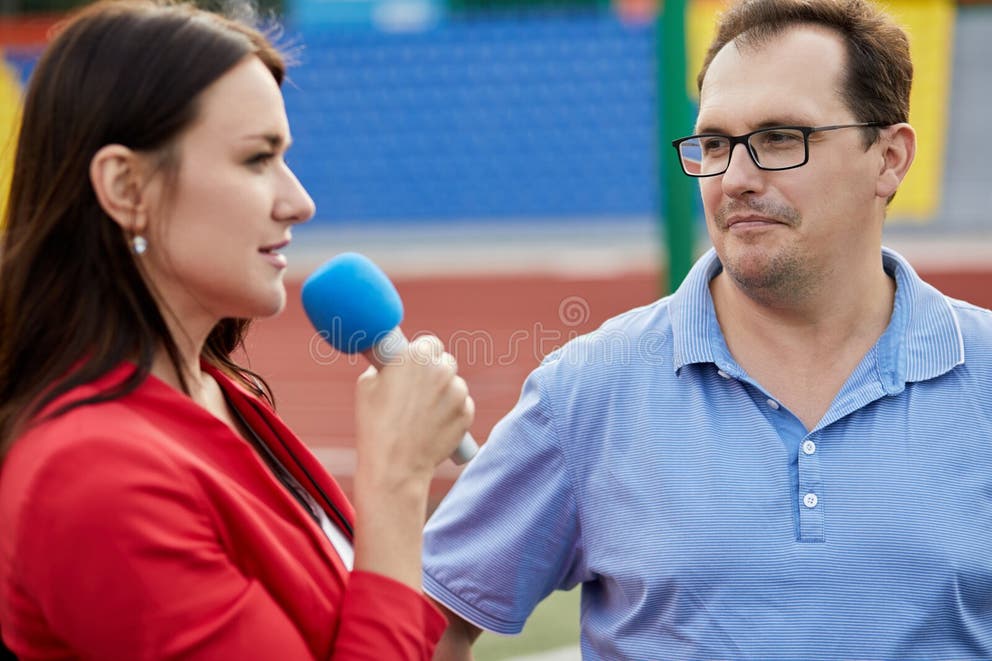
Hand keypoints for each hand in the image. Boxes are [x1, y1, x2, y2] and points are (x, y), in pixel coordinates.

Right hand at [353, 334, 474, 487]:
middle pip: (445, 362)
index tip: (415, 366)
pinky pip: (462, 406)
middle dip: (434, 373)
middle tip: (418, 392)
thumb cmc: (375, 424)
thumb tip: (393, 363)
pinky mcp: (467, 413)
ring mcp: (458, 391)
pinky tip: (433, 426)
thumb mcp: (367, 384)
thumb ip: (387, 367)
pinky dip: (452, 413)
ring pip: (455, 385)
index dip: (421, 355)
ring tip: (423, 415)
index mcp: (417, 355)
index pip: (429, 343)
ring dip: (445, 394)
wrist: (395, 465)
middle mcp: (442, 368)